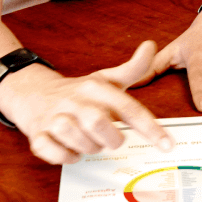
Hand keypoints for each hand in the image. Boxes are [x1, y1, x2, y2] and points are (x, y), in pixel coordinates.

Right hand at [0, 40, 173, 164]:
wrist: (34, 93)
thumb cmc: (79, 92)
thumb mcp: (107, 79)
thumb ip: (133, 68)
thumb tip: (150, 45)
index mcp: (95, 87)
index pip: (128, 108)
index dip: (150, 128)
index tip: (167, 145)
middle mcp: (75, 100)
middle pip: (99, 124)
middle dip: (111, 139)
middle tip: (111, 140)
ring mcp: (54, 117)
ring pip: (77, 140)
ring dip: (88, 148)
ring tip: (89, 141)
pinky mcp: (37, 135)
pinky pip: (54, 153)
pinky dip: (66, 156)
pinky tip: (70, 149)